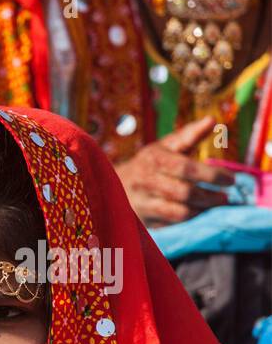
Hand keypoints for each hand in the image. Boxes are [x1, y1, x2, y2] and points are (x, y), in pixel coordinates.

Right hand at [113, 116, 234, 226]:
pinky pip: (172, 223)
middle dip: (210, 196)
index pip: (186, 168)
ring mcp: (143, 203)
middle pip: (184, 192)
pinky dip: (190, 218)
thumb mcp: (164, 146)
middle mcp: (145, 182)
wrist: (112, 186)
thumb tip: (212, 120)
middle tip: (225, 196)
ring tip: (215, 204)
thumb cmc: (148, 163)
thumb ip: (189, 135)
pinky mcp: (143, 220)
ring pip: (179, 212)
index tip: (231, 179)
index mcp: (153, 159)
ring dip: (202, 209)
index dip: (212, 175)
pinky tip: (199, 212)